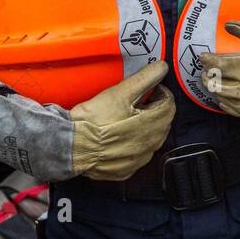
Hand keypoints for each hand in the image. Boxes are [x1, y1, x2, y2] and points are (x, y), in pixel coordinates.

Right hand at [70, 62, 174, 179]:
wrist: (70, 145)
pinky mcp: (125, 171)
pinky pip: (137, 156)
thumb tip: (161, 67)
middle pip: (163, 123)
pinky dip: (134, 146)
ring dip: (146, 128)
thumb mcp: (120, 92)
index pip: (169, 104)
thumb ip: (145, 78)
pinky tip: (120, 138)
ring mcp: (138, 160)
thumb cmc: (94, 119)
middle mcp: (150, 145)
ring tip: (128, 119)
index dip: (161, 93)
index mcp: (153, 124)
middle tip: (138, 102)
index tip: (151, 89)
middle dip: (155, 110)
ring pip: (152, 140)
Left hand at [200, 21, 239, 132]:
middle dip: (207, 77)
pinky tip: (238, 99)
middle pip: (214, 87)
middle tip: (208, 72)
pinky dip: (235, 106)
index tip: (204, 57)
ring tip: (221, 85)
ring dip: (219, 93)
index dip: (206, 60)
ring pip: (225, 103)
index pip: (215, 65)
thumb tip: (229, 25)